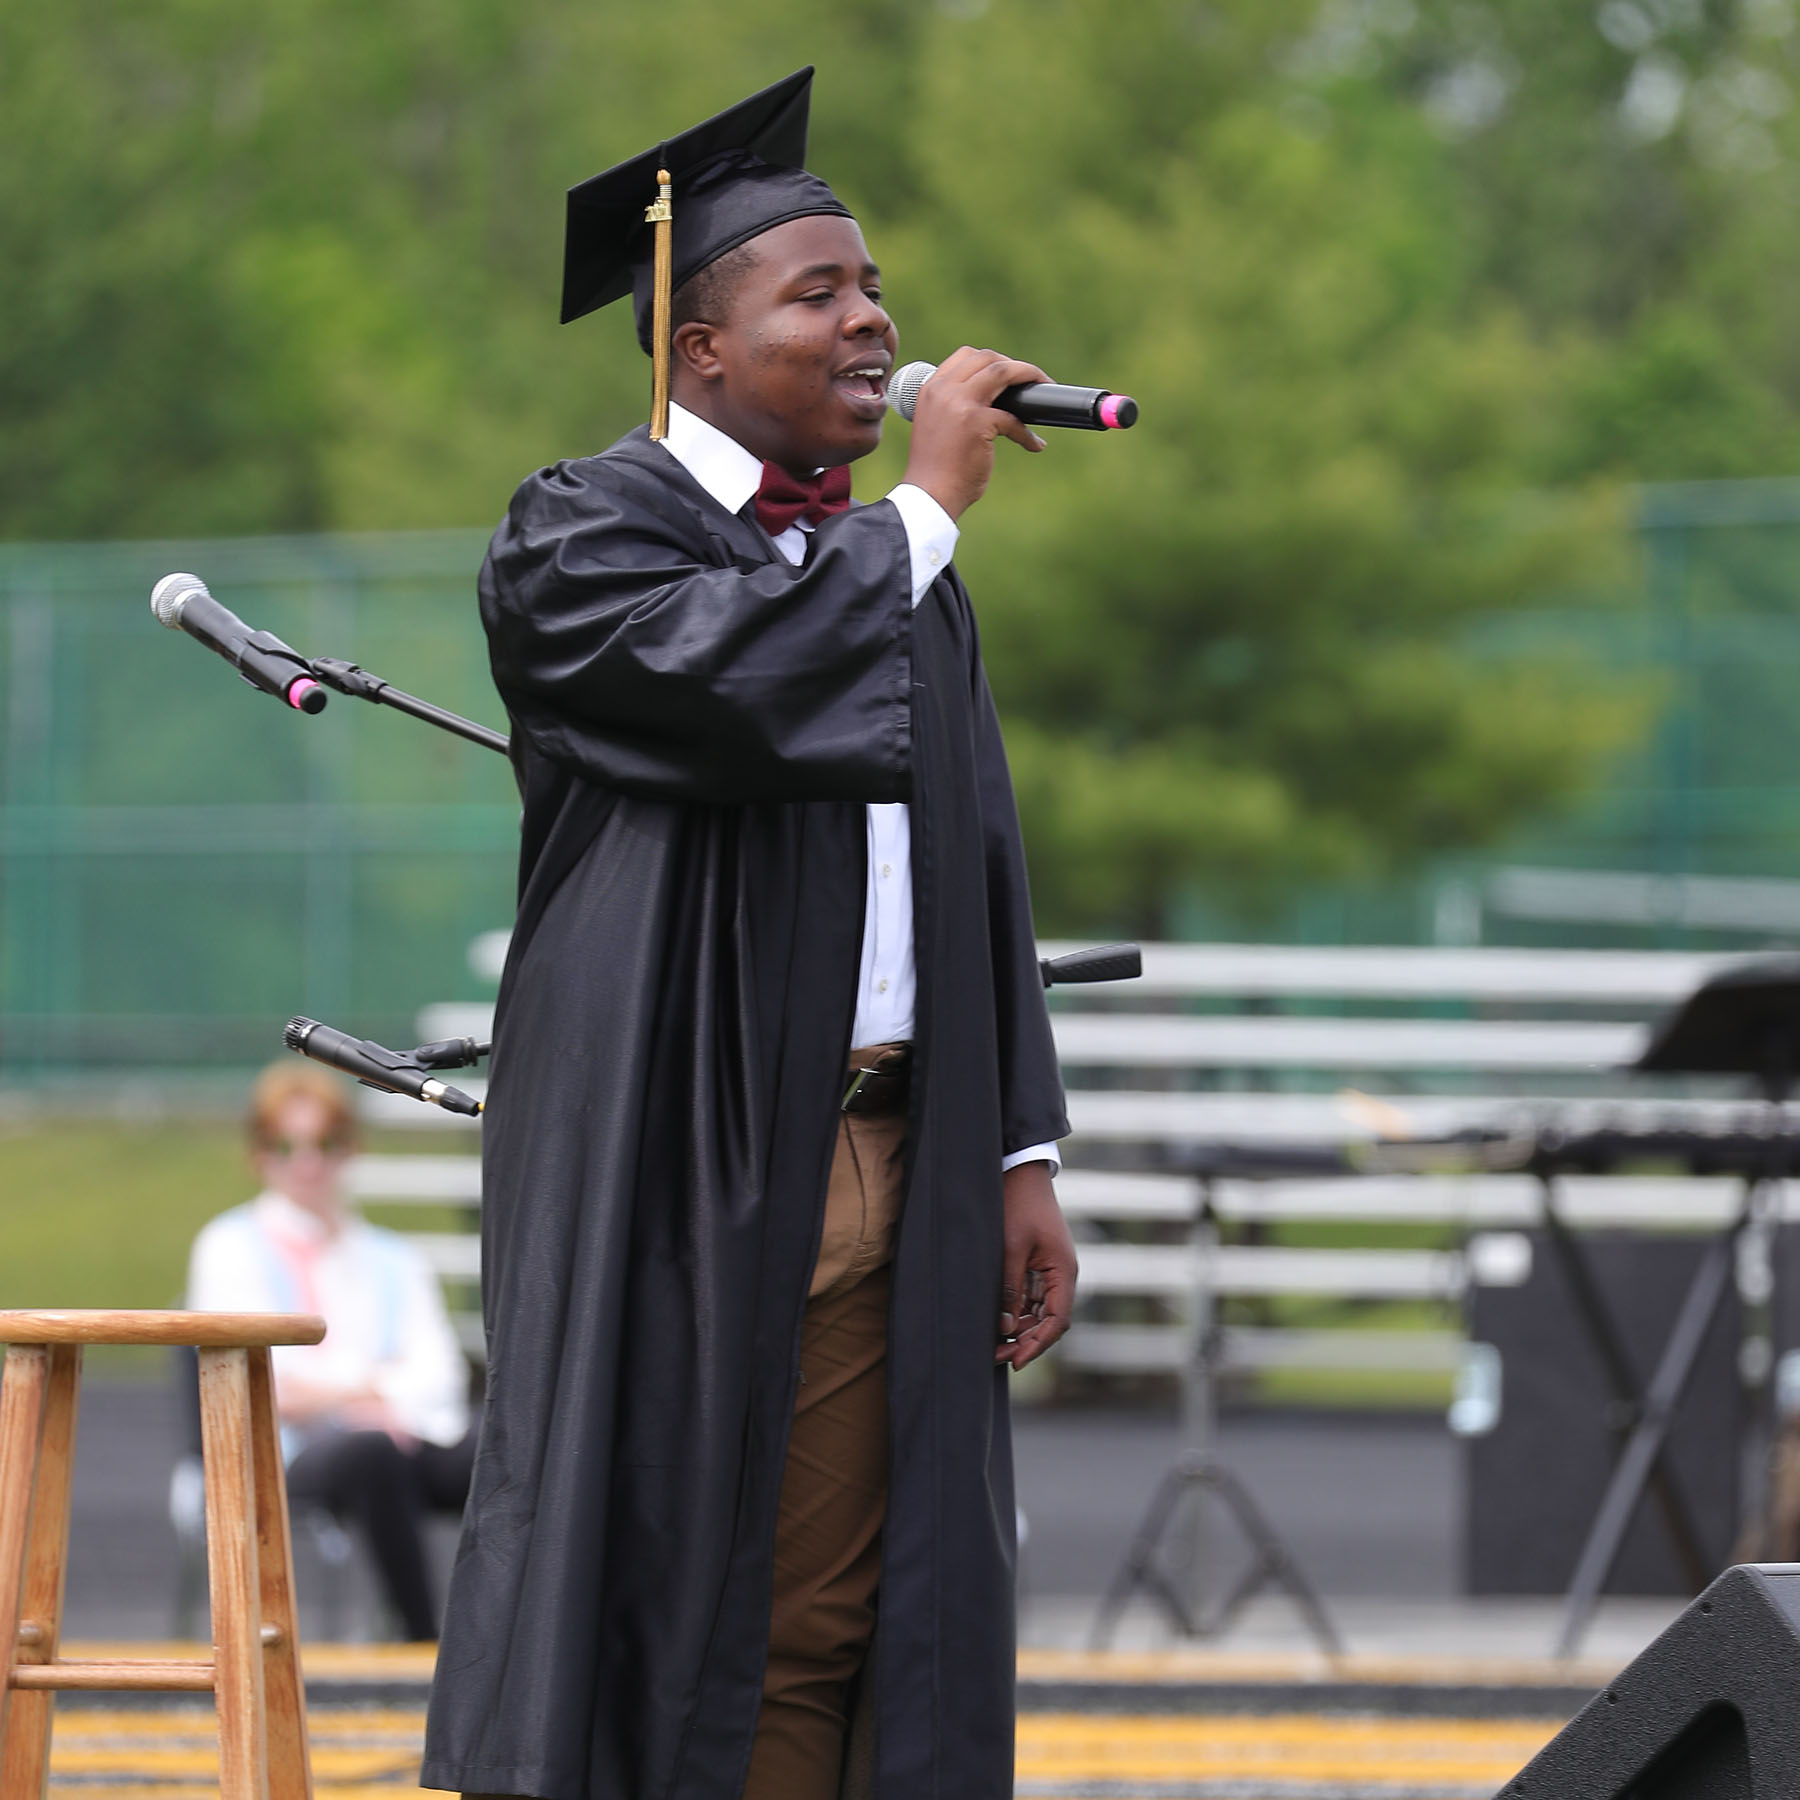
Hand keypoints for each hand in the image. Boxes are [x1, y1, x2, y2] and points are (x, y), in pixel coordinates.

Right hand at [902, 346, 1049, 520]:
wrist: (929, 496)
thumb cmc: (935, 470)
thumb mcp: (938, 426)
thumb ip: (954, 407)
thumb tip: (993, 401)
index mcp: (931, 389)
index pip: (964, 357)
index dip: (991, 360)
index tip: (1007, 374)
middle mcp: (942, 390)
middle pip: (986, 358)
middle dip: (1014, 365)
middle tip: (1032, 380)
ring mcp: (959, 403)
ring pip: (1002, 371)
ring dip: (1029, 375)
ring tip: (1043, 386)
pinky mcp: (977, 421)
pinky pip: (1013, 419)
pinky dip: (1027, 433)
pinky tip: (1034, 445)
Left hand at [996, 1160, 1077, 1369]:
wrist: (1021, 1174)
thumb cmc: (1018, 1207)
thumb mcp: (1011, 1248)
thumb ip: (1009, 1288)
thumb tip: (1005, 1327)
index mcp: (1063, 1272)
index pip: (1057, 1321)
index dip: (1038, 1344)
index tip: (1017, 1360)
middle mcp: (1061, 1275)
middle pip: (1049, 1321)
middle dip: (1026, 1341)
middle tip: (998, 1356)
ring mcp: (1050, 1272)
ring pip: (1039, 1313)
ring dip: (1020, 1330)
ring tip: (994, 1345)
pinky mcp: (1038, 1266)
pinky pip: (1031, 1299)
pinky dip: (1017, 1313)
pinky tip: (998, 1323)